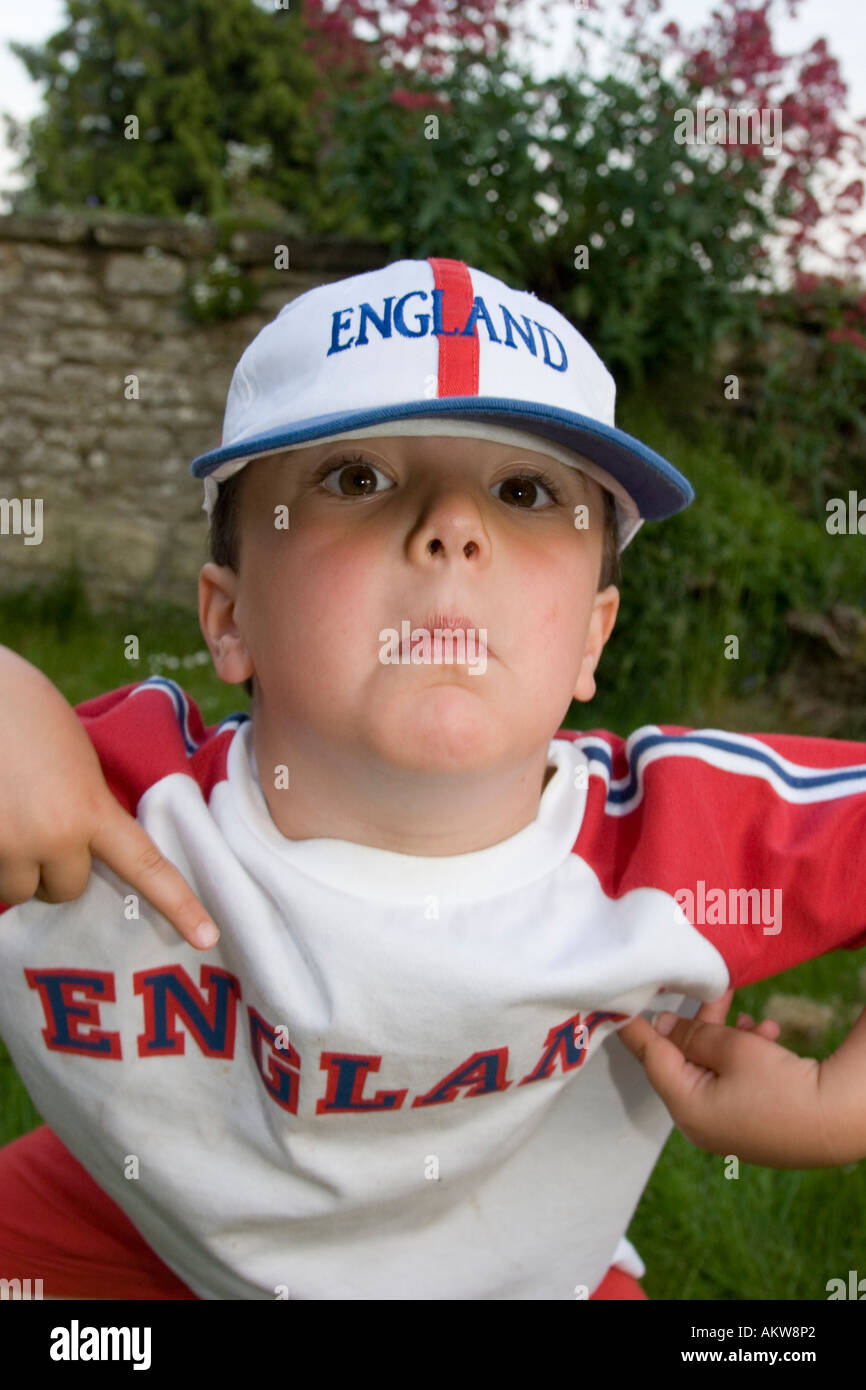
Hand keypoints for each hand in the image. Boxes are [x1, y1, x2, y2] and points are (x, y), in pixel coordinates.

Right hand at [0, 647, 218, 949]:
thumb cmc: (26, 713)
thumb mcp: (78, 758)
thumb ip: (90, 803)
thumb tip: (86, 844)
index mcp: (90, 809)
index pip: (144, 866)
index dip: (179, 904)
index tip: (208, 939)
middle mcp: (53, 839)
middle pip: (68, 890)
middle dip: (56, 868)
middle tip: (41, 822)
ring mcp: (6, 849)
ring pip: (21, 890)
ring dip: (17, 866)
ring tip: (8, 814)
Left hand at [616, 987, 838, 1167]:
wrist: (840, 1120)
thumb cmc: (781, 1085)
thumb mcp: (730, 1048)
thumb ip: (691, 1034)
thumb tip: (662, 1026)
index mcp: (686, 1107)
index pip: (650, 1058)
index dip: (636, 1027)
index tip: (618, 1003)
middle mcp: (700, 1123)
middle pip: (682, 1061)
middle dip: (696, 1025)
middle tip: (704, 993)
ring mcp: (727, 1127)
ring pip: (712, 1068)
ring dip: (725, 1037)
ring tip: (744, 1016)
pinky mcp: (752, 1122)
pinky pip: (735, 1082)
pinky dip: (744, 1056)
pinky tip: (766, 1035)